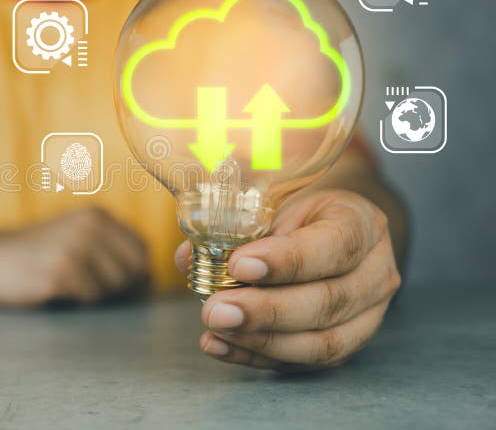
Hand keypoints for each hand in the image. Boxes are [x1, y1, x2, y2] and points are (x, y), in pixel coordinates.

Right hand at [0, 207, 147, 306]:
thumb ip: (112, 249)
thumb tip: (150, 277)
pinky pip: (90, 297)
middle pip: (133, 270)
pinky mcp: (59, 272)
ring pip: (114, 286)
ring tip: (69, 283)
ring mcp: (74, 248)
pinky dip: (77, 299)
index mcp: (96, 216)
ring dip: (96, 293)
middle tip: (86, 284)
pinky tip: (55, 288)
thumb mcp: (76, 237)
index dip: (136, 272)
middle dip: (118, 286)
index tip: (117, 281)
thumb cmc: (36, 253)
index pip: (142, 250)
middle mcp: (89, 227)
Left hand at [174, 190, 400, 370]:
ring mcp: (368, 315)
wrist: (333, 231)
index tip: (239, 264)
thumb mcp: (276, 203)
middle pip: (329, 301)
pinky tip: (220, 346)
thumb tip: (188, 258)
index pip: (336, 245)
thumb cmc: (301, 214)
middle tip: (216, 309)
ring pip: (323, 342)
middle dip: (266, 311)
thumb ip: (235, 227)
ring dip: (261, 340)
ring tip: (215, 330)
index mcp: (362, 223)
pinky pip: (304, 362)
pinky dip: (257, 357)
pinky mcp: (347, 345)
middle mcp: (376, 272)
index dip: (288, 260)